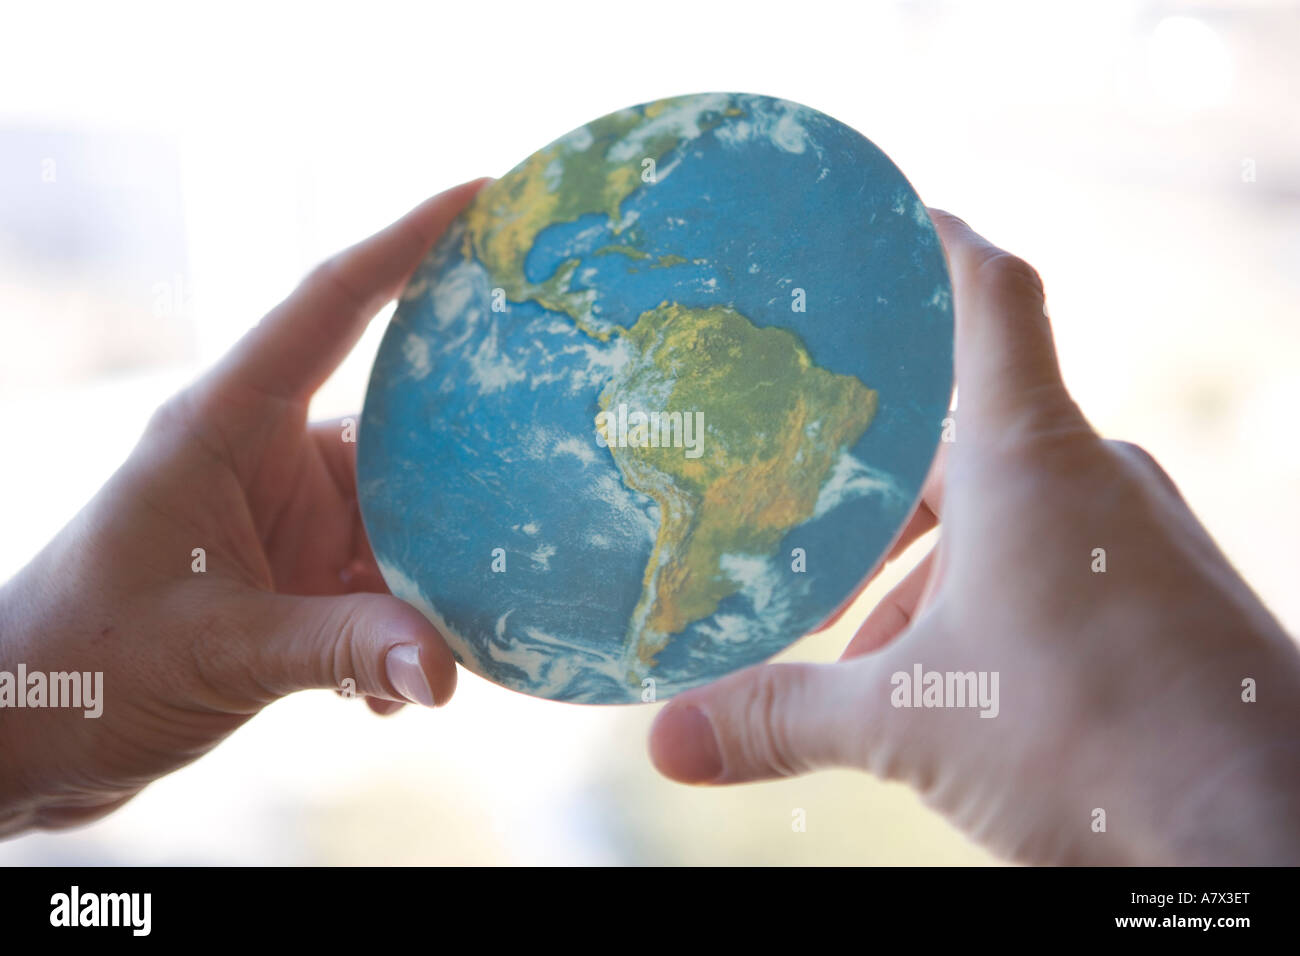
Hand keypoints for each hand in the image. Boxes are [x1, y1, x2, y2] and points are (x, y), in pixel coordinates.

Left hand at [0, 179, 487, 836]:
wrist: (24, 737)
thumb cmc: (85, 665)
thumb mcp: (223, 650)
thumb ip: (344, 650)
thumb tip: (450, 673)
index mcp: (224, 426)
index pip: (328, 305)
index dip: (404, 241)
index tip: (481, 195)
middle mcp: (260, 456)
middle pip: (393, 419)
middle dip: (467, 439)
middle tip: (553, 428)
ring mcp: (280, 517)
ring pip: (397, 512)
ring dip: (434, 572)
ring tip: (483, 615)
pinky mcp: (291, 576)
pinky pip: (379, 580)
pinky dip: (401, 628)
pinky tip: (400, 694)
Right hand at [648, 211, 1299, 864]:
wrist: (1267, 834)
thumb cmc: (1094, 743)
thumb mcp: (909, 724)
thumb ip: (780, 716)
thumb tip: (666, 739)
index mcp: (1027, 459)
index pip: (989, 297)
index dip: (936, 241)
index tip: (891, 218)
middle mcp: (1094, 476)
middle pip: (968, 434)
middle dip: (882, 487)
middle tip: (811, 526)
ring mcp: (1142, 535)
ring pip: (1011, 514)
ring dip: (929, 567)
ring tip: (863, 645)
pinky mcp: (1168, 595)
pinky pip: (1061, 562)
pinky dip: (990, 600)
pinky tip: (948, 683)